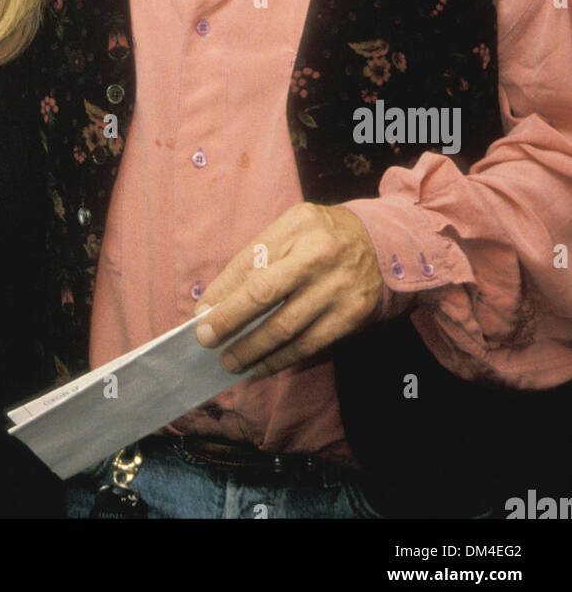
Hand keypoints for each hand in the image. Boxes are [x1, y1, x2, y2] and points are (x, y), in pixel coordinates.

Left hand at [194, 203, 385, 378]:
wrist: (389, 246)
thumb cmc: (327, 238)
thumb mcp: (295, 230)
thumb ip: (260, 258)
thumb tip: (217, 300)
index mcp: (298, 225)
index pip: (249, 262)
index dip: (221, 291)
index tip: (201, 314)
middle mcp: (318, 254)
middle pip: (263, 293)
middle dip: (229, 320)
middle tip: (206, 340)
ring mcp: (338, 286)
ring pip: (284, 327)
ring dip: (252, 349)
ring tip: (231, 361)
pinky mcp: (352, 315)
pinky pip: (308, 344)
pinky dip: (280, 359)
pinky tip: (261, 366)